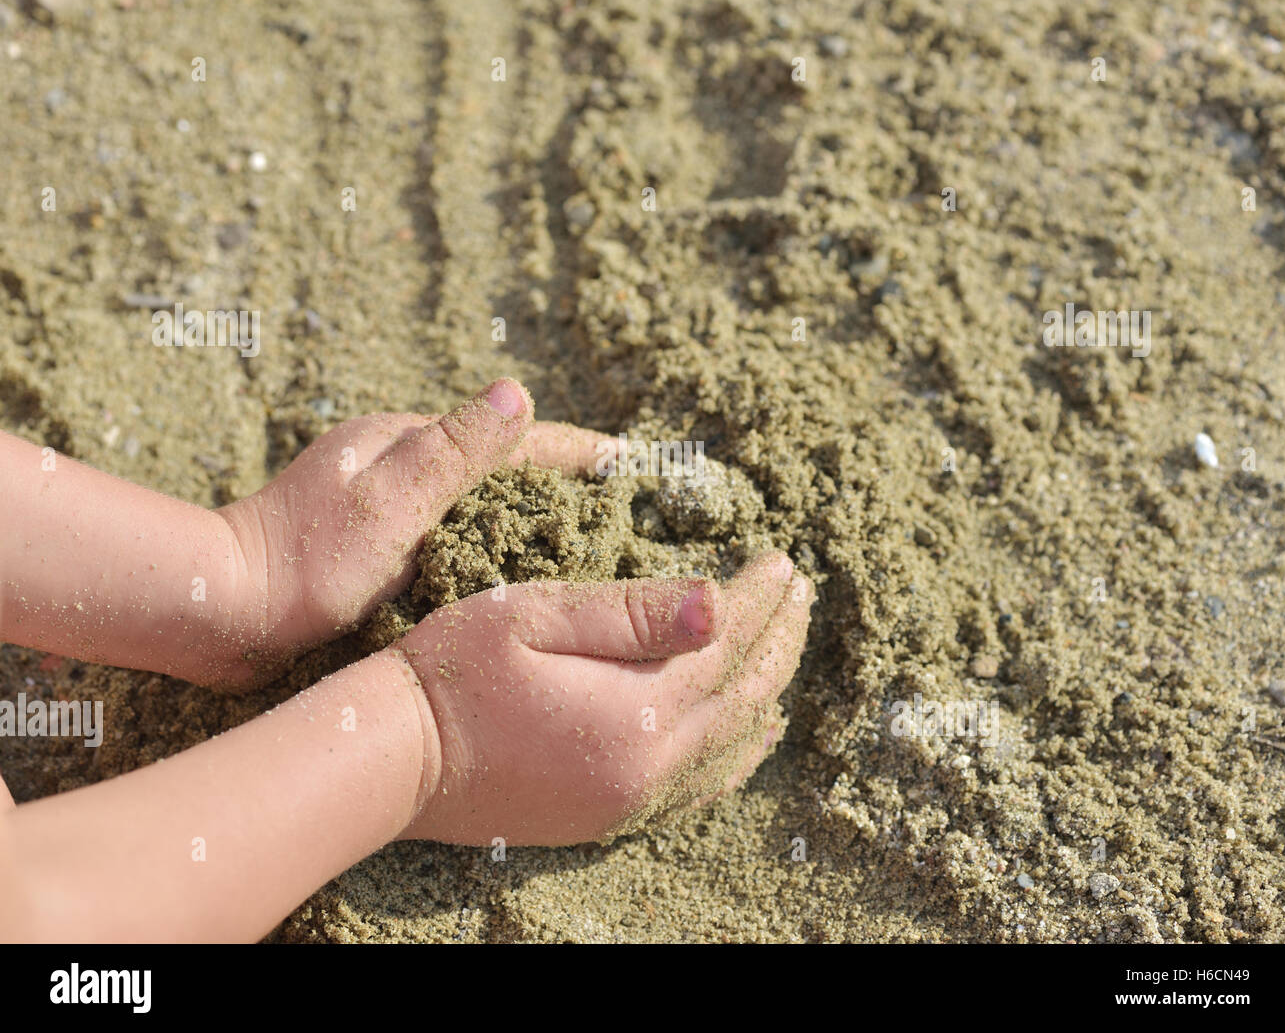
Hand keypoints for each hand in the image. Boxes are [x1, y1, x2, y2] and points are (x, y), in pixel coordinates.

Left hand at [214, 378, 605, 684]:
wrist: (220, 609)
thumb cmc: (303, 563)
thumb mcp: (389, 503)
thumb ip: (452, 450)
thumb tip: (519, 392)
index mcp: (406, 440)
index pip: (511, 436)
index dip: (573, 449)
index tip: (626, 459)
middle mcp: (398, 461)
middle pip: (497, 459)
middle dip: (558, 473)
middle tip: (616, 500)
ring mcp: (384, 498)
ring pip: (475, 495)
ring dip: (526, 505)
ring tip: (578, 531)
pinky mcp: (372, 539)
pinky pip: (451, 526)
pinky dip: (490, 536)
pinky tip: (507, 565)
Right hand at [394, 552, 810, 844]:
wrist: (393, 761)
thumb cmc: (454, 671)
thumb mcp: (535, 615)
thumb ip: (630, 611)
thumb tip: (722, 601)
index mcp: (636, 712)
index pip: (726, 645)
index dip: (761, 598)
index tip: (781, 558)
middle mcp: (647, 768)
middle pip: (743, 698)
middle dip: (779, 640)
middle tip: (800, 590)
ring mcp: (630, 801)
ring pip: (732, 747)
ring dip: (766, 692)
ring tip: (788, 644)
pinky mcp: (608, 817)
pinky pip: (699, 786)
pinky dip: (737, 752)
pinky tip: (752, 730)